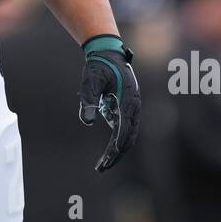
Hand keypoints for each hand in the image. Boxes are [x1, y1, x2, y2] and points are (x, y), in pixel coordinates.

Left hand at [77, 35, 140, 171]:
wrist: (107, 54)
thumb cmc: (99, 66)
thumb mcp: (90, 81)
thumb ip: (88, 100)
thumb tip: (86, 122)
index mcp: (129, 100)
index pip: (124, 128)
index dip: (116, 145)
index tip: (108, 158)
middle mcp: (133, 107)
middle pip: (128, 137)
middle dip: (116, 154)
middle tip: (102, 168)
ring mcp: (131, 109)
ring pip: (127, 137)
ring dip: (116, 152)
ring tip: (102, 166)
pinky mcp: (125, 110)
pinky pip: (122, 131)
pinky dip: (115, 143)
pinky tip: (105, 154)